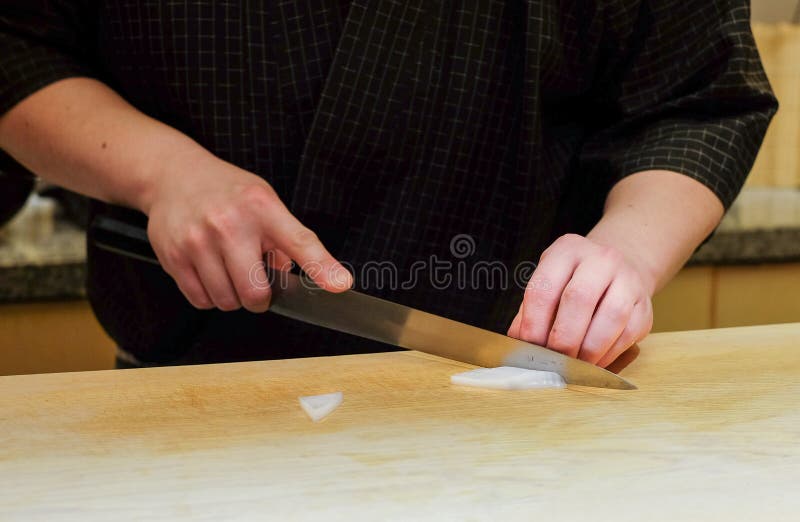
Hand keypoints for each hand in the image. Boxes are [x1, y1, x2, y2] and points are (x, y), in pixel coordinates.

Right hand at [143, 150, 351, 311]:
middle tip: (255, 280)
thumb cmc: (227, 192)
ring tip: (228, 268)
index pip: (299, 241)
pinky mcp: (173, 256)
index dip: (321, 267)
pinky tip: (209, 271)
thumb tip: (289, 277)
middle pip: (255, 292)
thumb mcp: (264, 201)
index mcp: (262, 207)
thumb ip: (286, 239)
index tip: (340, 285)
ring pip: (226, 301)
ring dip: (232, 296)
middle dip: (259, 298)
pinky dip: (209, 296)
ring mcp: (198, 241)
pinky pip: (200, 300)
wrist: (173, 175)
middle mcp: (230, 223)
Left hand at [507, 234, 653, 366]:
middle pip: (579, 299)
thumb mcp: (548, 283)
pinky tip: (594, 361)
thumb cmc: (573, 281)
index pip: (545, 287)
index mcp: (567, 251)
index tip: (529, 347)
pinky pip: (628, 333)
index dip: (534, 322)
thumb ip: (530, 312)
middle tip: (554, 360)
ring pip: (611, 317)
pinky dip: (608, 353)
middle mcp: (601, 259)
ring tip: (574, 365)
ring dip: (589, 349)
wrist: (619, 268)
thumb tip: (519, 344)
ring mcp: (628, 279)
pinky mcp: (645, 304)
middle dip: (563, 338)